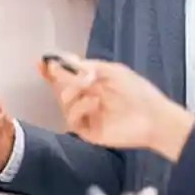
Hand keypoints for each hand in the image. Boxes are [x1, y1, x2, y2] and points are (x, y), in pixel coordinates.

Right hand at [40, 56, 193, 160]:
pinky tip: (93, 103)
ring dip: (72, 92)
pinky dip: (79, 108)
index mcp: (92, 83)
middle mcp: (86, 98)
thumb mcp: (112, 70)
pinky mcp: (88, 131)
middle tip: (70, 74)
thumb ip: (86, 66)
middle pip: (60, 87)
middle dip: (61, 78)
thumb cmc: (137, 92)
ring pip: (63, 102)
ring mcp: (87, 115)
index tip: (41, 62)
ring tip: (89, 89)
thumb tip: (64, 62)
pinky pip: (72, 119)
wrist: (153, 118)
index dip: (52, 70)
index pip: (66, 75)